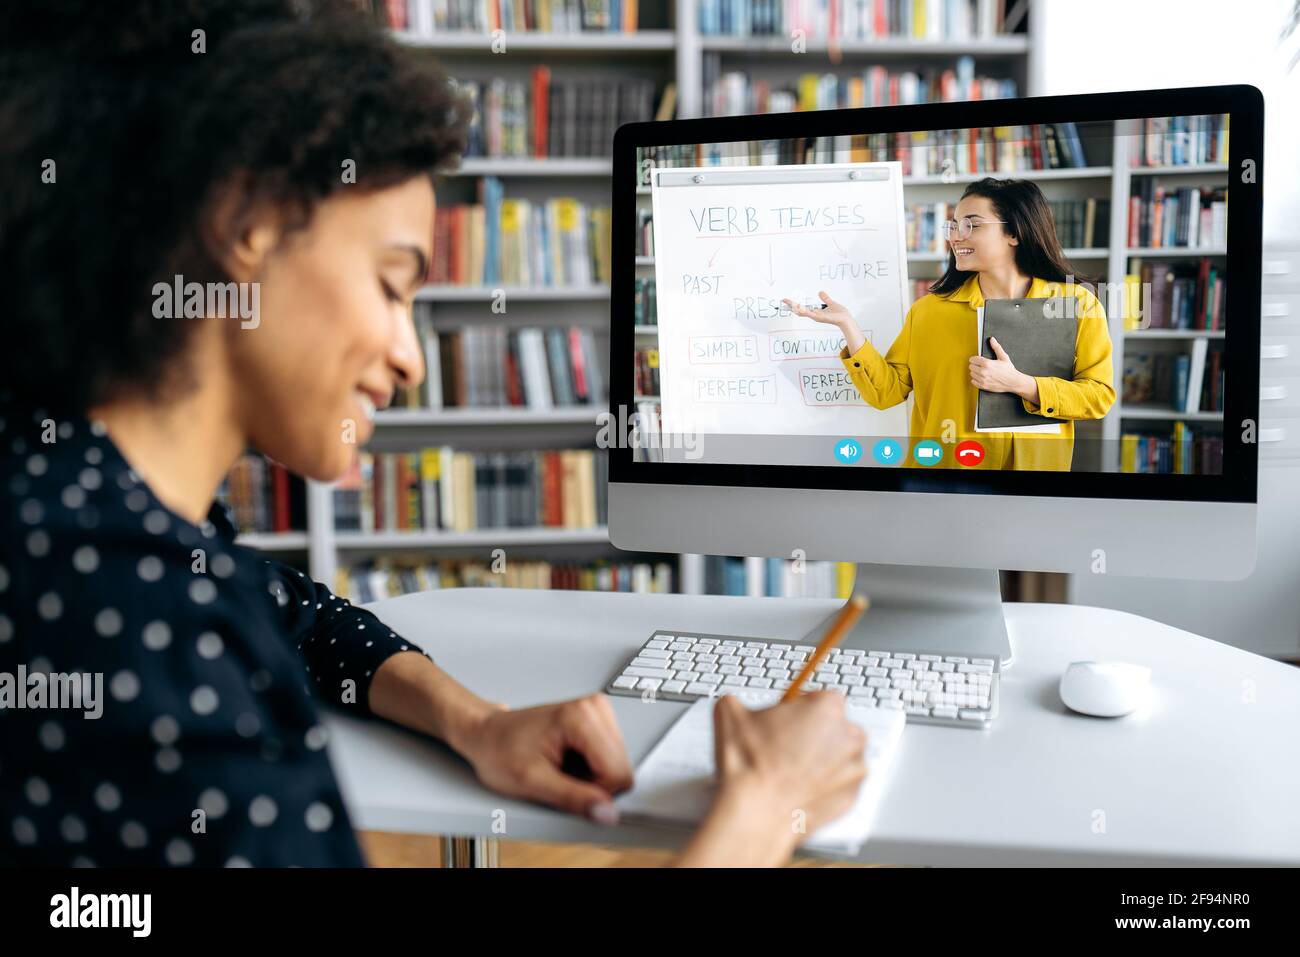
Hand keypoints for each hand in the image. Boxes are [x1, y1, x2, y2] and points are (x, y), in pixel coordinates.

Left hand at [453, 694, 633, 823]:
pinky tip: (566, 761)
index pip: (618, 772)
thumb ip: (574, 798)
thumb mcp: (533, 782)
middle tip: (559, 776)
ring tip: (560, 766)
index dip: (595, 793)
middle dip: (593, 783)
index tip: (566, 786)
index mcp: (582, 716)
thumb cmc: (500, 750)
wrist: (487, 734)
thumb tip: (606, 813)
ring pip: (617, 765)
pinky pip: (609, 759)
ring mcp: (598, 712)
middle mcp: (595, 707)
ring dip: (590, 776)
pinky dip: (589, 768)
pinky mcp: (597, 721)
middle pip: (620, 768)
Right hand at [677, 691, 867, 865]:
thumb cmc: (750, 766)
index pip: (821, 697)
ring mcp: (854, 770)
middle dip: (815, 734)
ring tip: (791, 770)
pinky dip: (824, 787)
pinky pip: (840, 786)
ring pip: (841, 757)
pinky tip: (798, 788)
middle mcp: (849, 737)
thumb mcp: (730, 713)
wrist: (754, 812)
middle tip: (786, 745)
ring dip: (823, 760)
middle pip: (836, 726)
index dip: (800, 707)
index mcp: (827, 708)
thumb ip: (739, 702)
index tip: (787, 718)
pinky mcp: (851, 798)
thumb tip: (734, 705)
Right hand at [784, 290, 850, 326]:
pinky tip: (797, 307)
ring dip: (794, 307)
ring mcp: (815, 317)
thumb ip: (825, 298)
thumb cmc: (840, 313)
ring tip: (787, 302)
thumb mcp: (831, 303)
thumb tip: (820, 292)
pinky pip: (808, 314)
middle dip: (791, 305)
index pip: (802, 308)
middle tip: (783, 300)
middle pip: (799, 310)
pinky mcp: (819, 317)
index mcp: (816, 312)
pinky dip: (802, 311)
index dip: (795, 304)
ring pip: (802, 312)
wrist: (845, 319)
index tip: (787, 301)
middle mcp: (814, 315)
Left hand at [969, 336, 1032, 396]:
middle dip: (975, 365)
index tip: (977, 359)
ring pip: (971, 374)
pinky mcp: (983, 386)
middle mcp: (983, 372)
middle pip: (971, 366)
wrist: (1013, 382)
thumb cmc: (1009, 370)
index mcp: (987, 363)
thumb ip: (996, 347)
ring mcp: (983, 379)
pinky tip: (981, 377)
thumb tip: (992, 339)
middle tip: (980, 365)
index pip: (972, 359)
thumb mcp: (1003, 357)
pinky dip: (976, 380)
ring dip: (975, 372)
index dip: (975, 359)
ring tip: (982, 371)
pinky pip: (973, 382)